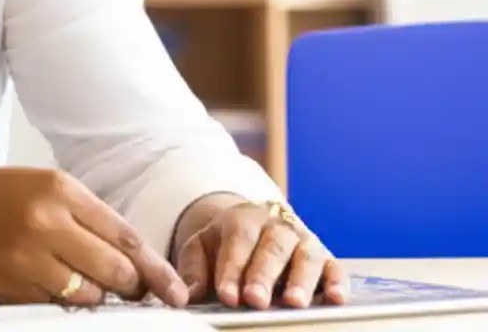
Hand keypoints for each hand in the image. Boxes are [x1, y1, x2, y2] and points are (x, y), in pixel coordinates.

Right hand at [0, 167, 187, 306]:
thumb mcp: (44, 188)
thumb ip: (89, 219)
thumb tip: (135, 260)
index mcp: (60, 190)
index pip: (126, 238)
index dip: (156, 269)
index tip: (174, 289)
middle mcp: (45, 222)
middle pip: (116, 272)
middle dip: (131, 287)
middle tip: (132, 290)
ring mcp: (25, 257)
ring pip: (88, 295)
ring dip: (94, 295)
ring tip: (77, 278)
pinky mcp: (9, 285)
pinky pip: (54, 304)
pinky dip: (60, 299)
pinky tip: (47, 281)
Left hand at [175, 196, 348, 309]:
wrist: (252, 226)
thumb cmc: (224, 244)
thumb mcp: (201, 248)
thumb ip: (193, 270)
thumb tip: (185, 295)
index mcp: (243, 219)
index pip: (238, 242)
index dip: (232, 269)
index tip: (226, 296)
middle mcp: (277, 226)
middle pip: (272, 248)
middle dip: (263, 276)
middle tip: (255, 300)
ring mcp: (305, 240)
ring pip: (306, 257)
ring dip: (301, 280)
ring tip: (293, 303)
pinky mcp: (327, 258)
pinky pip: (335, 268)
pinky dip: (337, 283)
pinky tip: (334, 299)